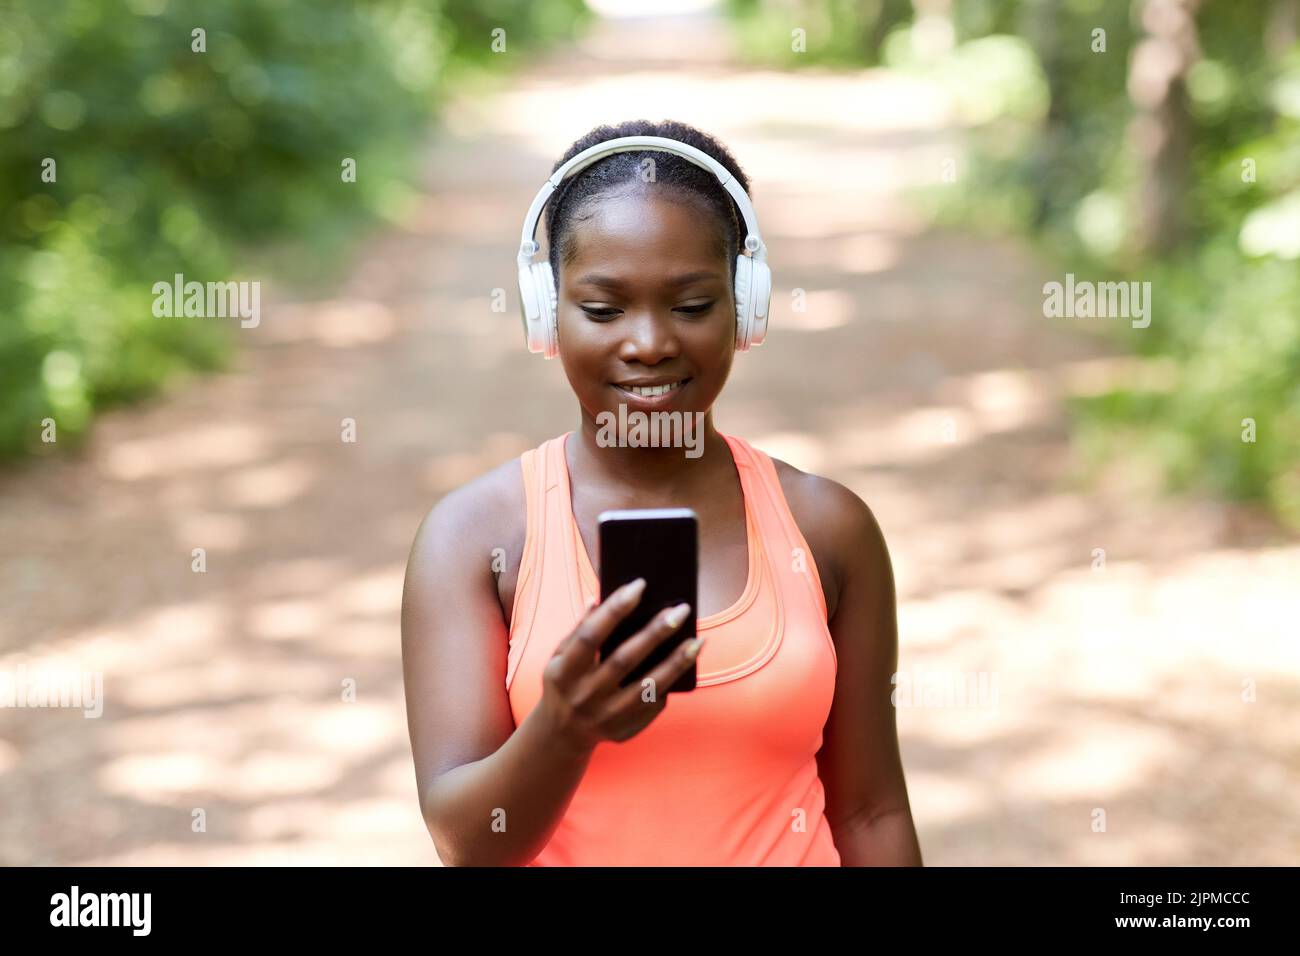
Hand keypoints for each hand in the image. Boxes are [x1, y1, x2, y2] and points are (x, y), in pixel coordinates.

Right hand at [538, 578, 700, 756]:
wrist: (561, 735)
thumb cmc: (564, 683)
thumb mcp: (558, 657)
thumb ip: (579, 630)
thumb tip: (599, 600)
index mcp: (563, 672)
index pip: (590, 636)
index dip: (614, 609)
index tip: (639, 585)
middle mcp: (584, 696)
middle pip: (624, 660)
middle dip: (655, 633)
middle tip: (680, 610)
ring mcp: (604, 717)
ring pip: (647, 687)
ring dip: (676, 662)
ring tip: (698, 640)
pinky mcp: (623, 731)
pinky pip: (653, 705)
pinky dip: (672, 683)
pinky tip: (687, 663)